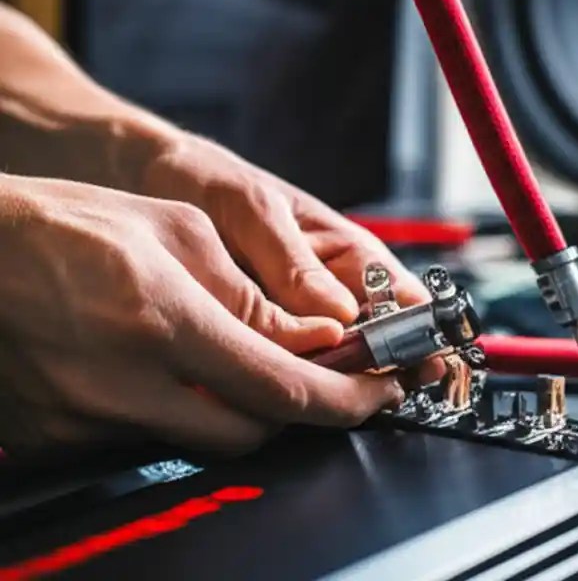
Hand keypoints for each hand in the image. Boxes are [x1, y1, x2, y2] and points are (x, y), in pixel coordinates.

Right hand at [0, 175, 404, 458]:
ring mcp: (83, 421)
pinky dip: (168, 410)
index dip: (344, 399)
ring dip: (227, 405)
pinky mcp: (54, 440)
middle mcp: (123, 385)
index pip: (282, 389)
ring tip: (208, 349)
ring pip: (198, 439)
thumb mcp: (180, 231)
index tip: (376, 394)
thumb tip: (321, 337)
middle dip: (288, 403)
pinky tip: (149, 365)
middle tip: (303, 368)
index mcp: (163, 323)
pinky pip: (143, 440)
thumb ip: (257, 295)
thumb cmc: (67, 226)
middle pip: (250, 431)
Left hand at [139, 133, 448, 386]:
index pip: (404, 301)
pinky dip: (285, 385)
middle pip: (376, 342)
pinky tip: (276, 404)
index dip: (418, 336)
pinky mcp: (260, 338)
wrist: (149, 181)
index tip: (417, 366)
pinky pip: (284, 368)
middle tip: (370, 398)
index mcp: (349, 253)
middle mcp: (333, 290)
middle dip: (378, 372)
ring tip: (329, 406)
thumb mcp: (252, 212)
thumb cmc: (208, 182)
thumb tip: (341, 317)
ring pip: (332, 363)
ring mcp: (298, 317)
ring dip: (331, 384)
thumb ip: (294, 264)